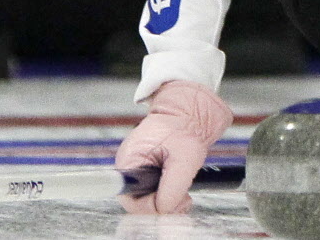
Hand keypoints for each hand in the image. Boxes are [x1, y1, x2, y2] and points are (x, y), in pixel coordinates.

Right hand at [115, 81, 232, 213]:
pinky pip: (155, 190)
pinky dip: (169, 193)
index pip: (131, 199)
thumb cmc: (184, 127)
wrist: (190, 111)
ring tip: (185, 195)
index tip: (173, 202)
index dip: (151, 206)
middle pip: (140, 201)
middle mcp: (130, 168)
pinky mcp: (149, 170)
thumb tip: (165, 208)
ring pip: (149, 197)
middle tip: (184, 200)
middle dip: (162, 204)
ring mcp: (139, 169)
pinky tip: (181, 189)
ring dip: (168, 199)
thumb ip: (173, 186)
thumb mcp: (184, 158)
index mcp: (129, 162)